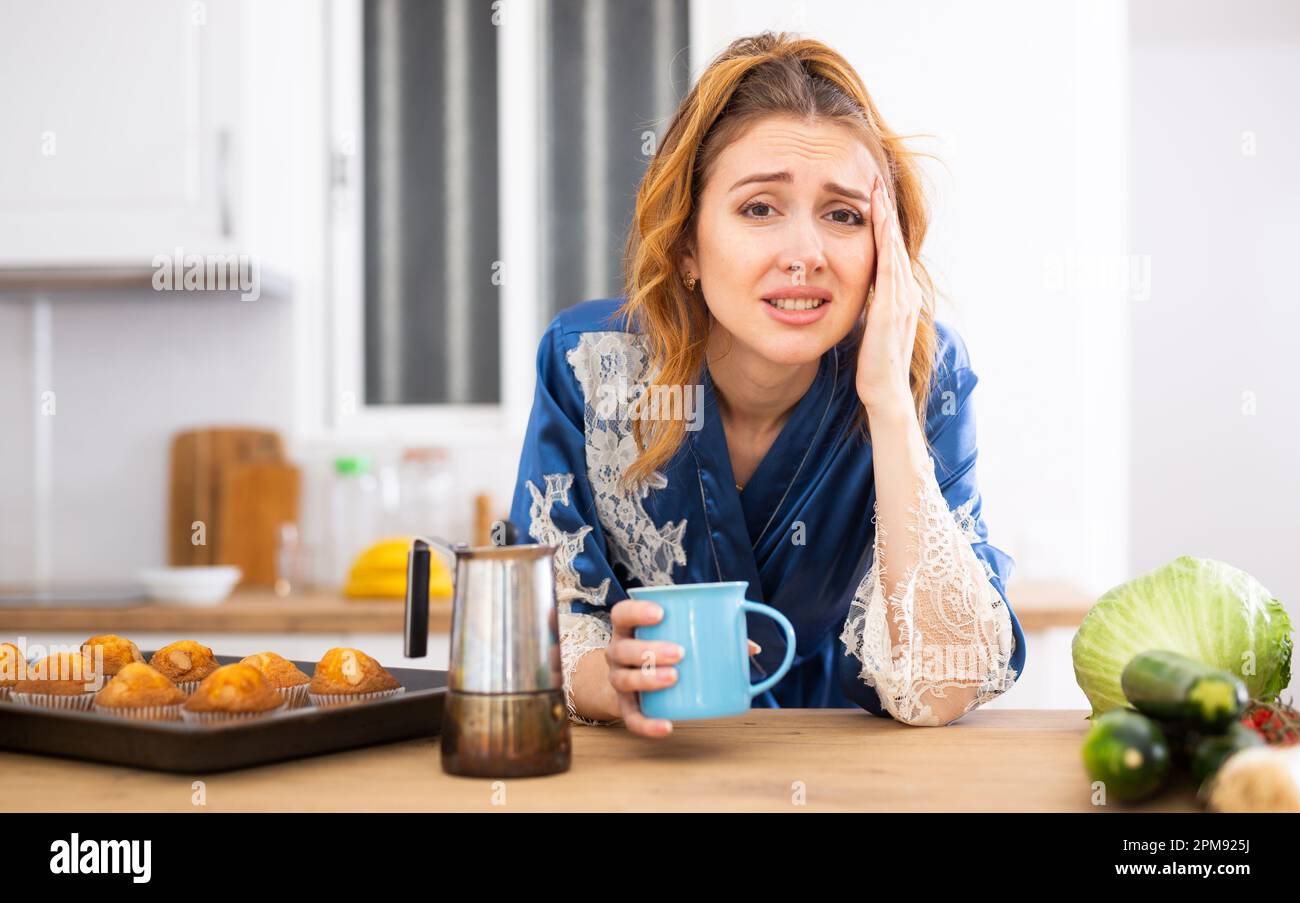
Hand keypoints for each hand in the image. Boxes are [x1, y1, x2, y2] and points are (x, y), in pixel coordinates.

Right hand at [605, 601, 758, 737]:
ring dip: (649, 679)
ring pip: (625, 680)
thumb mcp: (676, 637)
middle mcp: (617, 653)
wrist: (632, 683)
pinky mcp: (625, 707)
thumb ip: (711, 635)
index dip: (637, 611)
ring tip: (675, 678)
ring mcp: (618, 680)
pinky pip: (632, 718)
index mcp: (628, 629)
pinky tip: (667, 726)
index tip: (662, 613)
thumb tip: (752, 647)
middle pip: (624, 649)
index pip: (622, 614)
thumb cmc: (661, 651)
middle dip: (650, 650)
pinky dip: (648, 724)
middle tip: (680, 652)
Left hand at [856, 173, 922, 415]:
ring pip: (894, 251)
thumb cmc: (873, 365)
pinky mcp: (892, 310)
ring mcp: (902, 301)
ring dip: (887, 221)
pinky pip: (890, 270)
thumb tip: (851, 292)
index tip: (872, 199)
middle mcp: (905, 295)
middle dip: (886, 213)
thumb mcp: (868, 327)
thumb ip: (867, 307)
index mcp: (899, 298)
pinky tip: (879, 226)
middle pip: (895, 244)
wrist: (885, 393)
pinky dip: (886, 245)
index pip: (890, 253)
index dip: (883, 225)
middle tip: (877, 182)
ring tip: (877, 193)